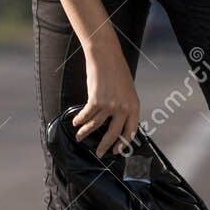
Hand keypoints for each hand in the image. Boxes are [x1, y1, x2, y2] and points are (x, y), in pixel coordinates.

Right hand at [73, 44, 140, 158]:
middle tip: (99, 153)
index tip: (118, 150)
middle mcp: (123, 108)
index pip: (131, 131)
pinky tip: (76, 123)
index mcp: (134, 106)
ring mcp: (109, 105)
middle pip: (113, 134)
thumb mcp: (127, 90)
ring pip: (95, 126)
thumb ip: (124, 105)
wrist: (106, 56)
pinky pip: (86, 115)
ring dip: (85, 132)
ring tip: (79, 137)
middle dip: (105, 146)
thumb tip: (117, 120)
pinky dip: (79, 120)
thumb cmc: (117, 70)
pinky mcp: (96, 101)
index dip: (124, 143)